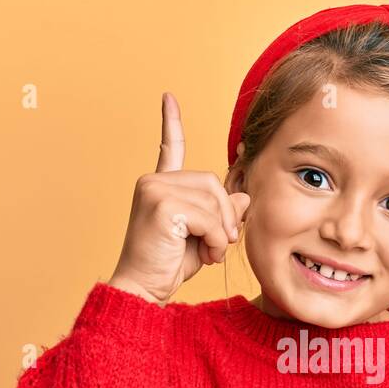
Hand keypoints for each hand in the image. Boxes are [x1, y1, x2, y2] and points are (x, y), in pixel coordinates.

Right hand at [109, 91, 250, 304]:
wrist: (144, 290)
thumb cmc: (168, 267)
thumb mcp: (204, 237)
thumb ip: (222, 215)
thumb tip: (245, 198)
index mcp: (160, 186)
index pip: (170, 148)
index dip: (171, 123)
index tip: (168, 97)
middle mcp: (154, 182)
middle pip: (213, 183)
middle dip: (225, 215)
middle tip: (221, 244)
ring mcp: (155, 191)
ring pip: (214, 200)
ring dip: (221, 231)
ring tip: (210, 253)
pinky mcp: (162, 206)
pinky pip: (209, 217)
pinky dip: (216, 240)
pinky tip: (205, 255)